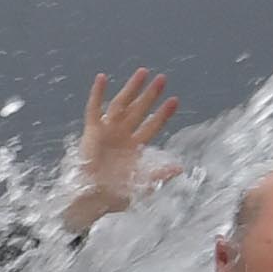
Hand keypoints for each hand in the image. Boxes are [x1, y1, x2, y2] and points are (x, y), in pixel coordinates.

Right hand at [62, 68, 181, 231]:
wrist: (93, 199)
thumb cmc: (116, 195)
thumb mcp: (143, 185)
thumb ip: (160, 175)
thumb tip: (180, 168)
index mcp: (135, 147)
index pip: (152, 125)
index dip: (163, 113)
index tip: (174, 100)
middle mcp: (122, 136)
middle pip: (139, 110)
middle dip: (150, 95)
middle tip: (162, 79)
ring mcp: (107, 131)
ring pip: (121, 104)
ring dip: (131, 88)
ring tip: (142, 72)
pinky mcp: (92, 131)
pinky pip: (94, 108)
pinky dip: (97, 94)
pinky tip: (102, 78)